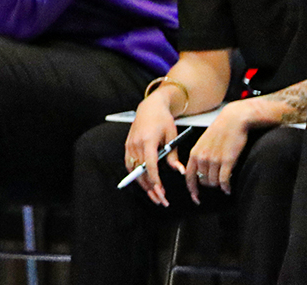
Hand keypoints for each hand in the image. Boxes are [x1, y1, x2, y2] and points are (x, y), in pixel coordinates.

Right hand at [125, 92, 182, 206]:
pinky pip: (129, 164)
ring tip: (153, 194)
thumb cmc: (163, 120)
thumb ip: (173, 155)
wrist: (149, 107)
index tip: (160, 190)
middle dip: (150, 188)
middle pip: (140, 171)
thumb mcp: (172, 136)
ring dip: (143, 184)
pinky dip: (135, 174)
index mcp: (148, 140)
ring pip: (133, 170)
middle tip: (161, 199)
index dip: (154, 179)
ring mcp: (129, 145)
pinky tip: (143, 182)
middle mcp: (136, 144)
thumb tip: (179, 171)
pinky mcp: (127, 145)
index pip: (149, 164)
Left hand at [182, 99, 258, 203]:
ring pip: (214, 182)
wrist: (233, 120)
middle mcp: (202, 157)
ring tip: (224, 181)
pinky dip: (226, 187)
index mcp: (194, 153)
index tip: (195, 197)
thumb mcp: (203, 142)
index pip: (189, 176)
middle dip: (210, 184)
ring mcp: (214, 159)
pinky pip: (224, 180)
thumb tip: (200, 172)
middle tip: (218, 181)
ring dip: (219, 184)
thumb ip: (200, 156)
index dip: (192, 189)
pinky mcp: (227, 160)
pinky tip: (228, 188)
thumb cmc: (220, 131)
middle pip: (203, 181)